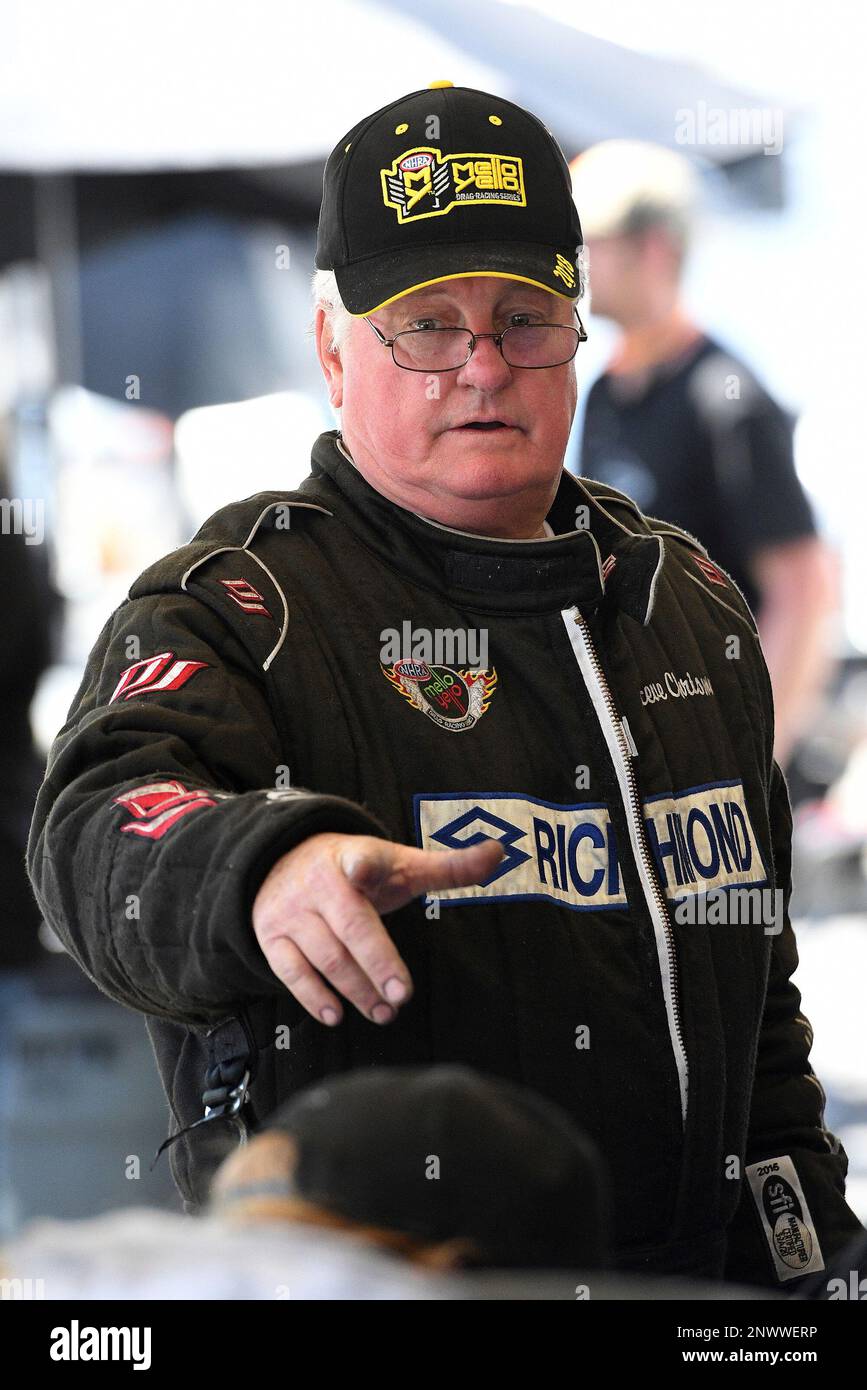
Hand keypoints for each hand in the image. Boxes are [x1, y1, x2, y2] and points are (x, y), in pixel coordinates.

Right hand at [251, 832, 502, 1026]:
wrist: (282, 859)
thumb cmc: (356, 867)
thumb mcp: (399, 862)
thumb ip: (449, 866)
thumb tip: (500, 852)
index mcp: (355, 857)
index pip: (362, 859)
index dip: (363, 865)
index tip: (362, 870)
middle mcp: (321, 883)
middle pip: (351, 926)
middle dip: (377, 962)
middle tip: (402, 995)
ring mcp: (292, 911)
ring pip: (326, 955)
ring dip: (356, 989)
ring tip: (385, 1011)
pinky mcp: (272, 936)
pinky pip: (290, 970)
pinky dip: (312, 996)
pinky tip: (336, 1015)